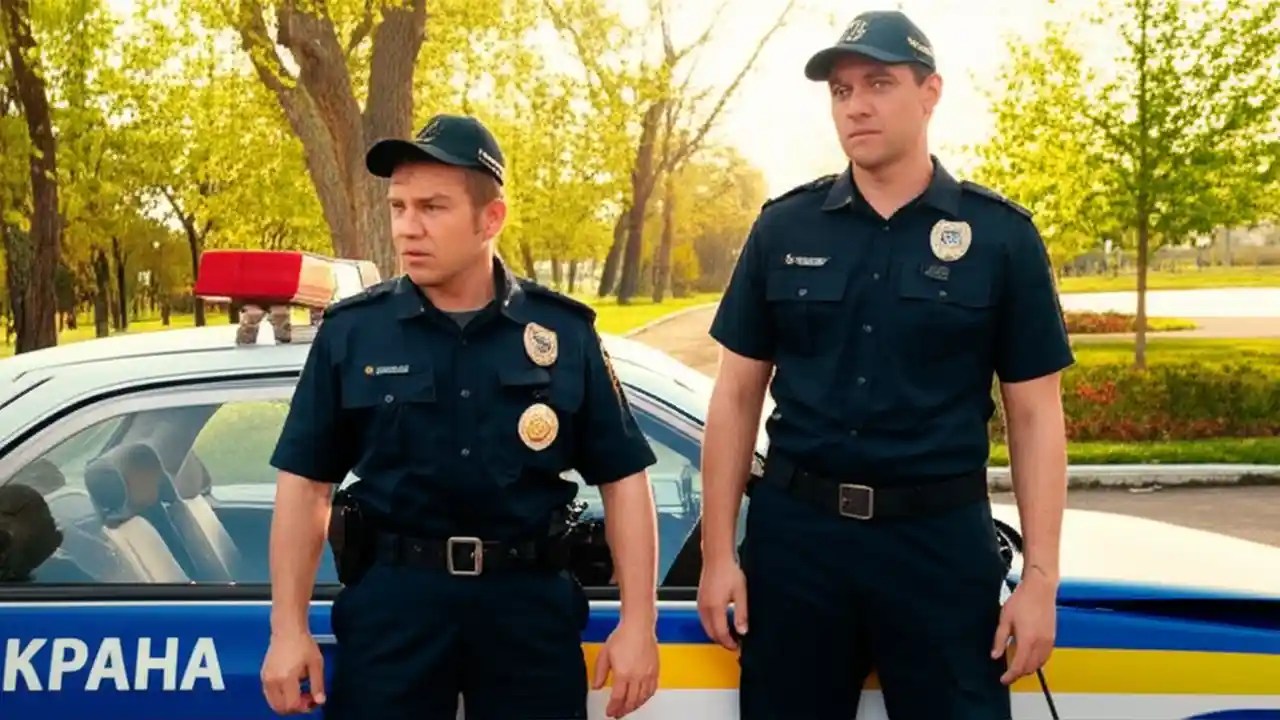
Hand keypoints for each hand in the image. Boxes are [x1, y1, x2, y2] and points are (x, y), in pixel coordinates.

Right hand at [261, 631, 325, 713]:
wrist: (287, 629)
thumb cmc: (303, 643)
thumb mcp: (316, 664)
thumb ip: (318, 685)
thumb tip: (320, 701)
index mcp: (286, 678)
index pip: (292, 705)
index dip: (304, 707)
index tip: (313, 701)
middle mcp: (272, 681)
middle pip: (280, 708)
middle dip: (295, 707)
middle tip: (307, 698)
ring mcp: (266, 679)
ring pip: (274, 703)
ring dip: (287, 703)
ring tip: (300, 692)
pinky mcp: (263, 676)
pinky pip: (270, 695)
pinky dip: (280, 697)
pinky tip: (291, 686)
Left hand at [593, 619, 658, 717]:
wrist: (638, 626)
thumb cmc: (623, 636)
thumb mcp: (605, 654)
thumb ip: (599, 673)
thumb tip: (596, 686)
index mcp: (623, 673)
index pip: (618, 698)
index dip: (613, 708)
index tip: (610, 712)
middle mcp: (637, 676)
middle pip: (631, 701)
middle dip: (623, 710)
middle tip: (618, 713)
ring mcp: (648, 674)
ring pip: (643, 698)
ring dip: (635, 706)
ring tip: (628, 708)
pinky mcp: (655, 671)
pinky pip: (652, 690)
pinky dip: (646, 698)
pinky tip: (641, 698)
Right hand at [696, 556, 747, 650]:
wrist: (717, 558)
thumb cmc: (728, 572)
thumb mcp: (741, 594)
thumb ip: (741, 614)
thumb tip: (743, 631)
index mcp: (715, 608)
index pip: (721, 634)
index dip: (729, 643)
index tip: (737, 646)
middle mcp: (705, 608)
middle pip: (711, 633)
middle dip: (722, 641)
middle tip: (734, 644)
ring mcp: (700, 604)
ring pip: (706, 627)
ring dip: (716, 634)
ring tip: (728, 635)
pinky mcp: (699, 600)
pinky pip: (703, 619)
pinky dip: (711, 626)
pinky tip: (720, 623)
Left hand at [991, 570, 1057, 684]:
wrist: (1040, 588)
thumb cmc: (1021, 601)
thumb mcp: (1005, 619)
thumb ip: (1000, 639)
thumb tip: (995, 655)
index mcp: (1027, 640)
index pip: (1019, 666)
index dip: (1010, 676)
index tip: (1003, 680)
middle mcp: (1040, 643)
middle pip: (1030, 668)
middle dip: (1019, 674)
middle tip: (1008, 674)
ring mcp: (1049, 641)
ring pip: (1039, 664)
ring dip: (1028, 668)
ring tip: (1017, 666)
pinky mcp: (1053, 637)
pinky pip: (1045, 656)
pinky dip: (1037, 661)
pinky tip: (1029, 657)